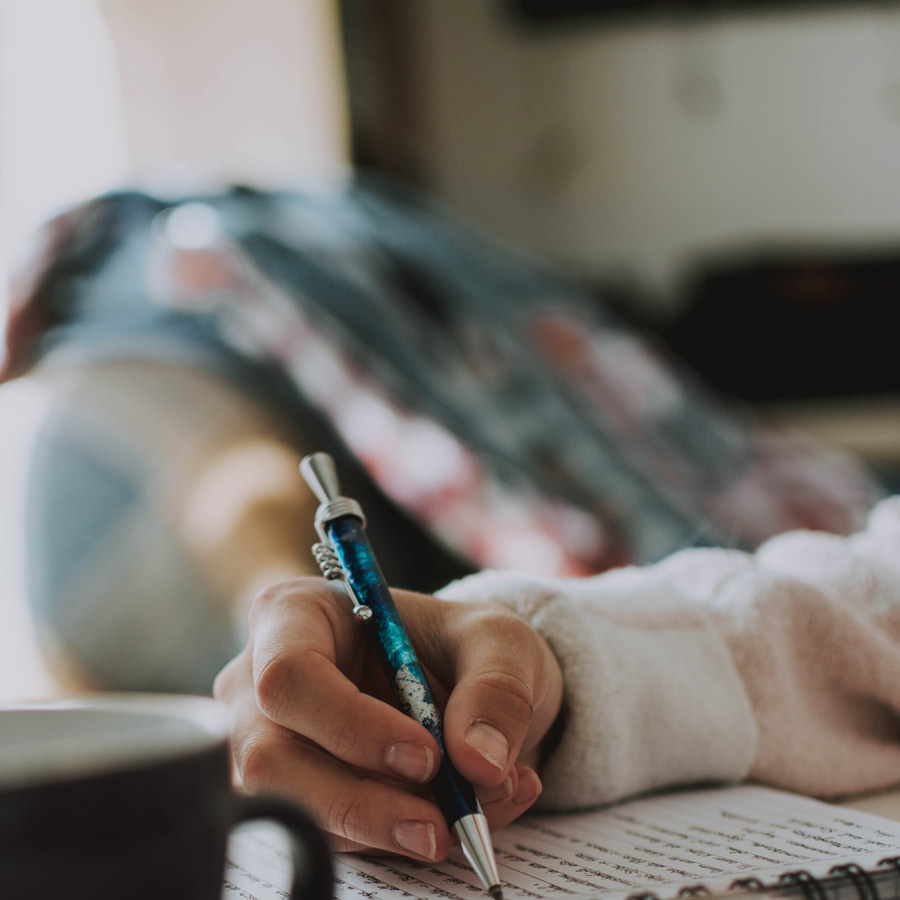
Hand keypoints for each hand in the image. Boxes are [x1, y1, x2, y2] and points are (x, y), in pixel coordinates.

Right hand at [213, 577, 563, 861]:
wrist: (464, 682)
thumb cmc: (458, 642)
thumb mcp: (498, 640)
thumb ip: (496, 687)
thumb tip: (479, 761)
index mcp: (296, 614)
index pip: (290, 674)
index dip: (351, 724)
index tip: (425, 755)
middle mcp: (262, 679)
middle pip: (273, 756)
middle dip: (361, 801)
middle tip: (441, 824)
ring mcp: (268, 741)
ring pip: (297, 807)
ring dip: (386, 828)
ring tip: (469, 814)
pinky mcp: (295, 792)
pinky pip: (330, 834)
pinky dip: (398, 839)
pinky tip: (459, 816)